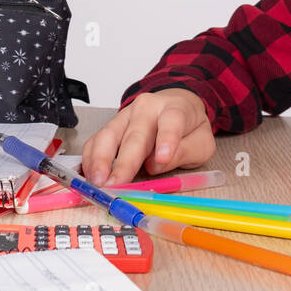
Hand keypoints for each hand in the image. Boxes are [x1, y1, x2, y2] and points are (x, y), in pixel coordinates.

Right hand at [81, 88, 215, 186]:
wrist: (176, 106)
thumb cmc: (188, 128)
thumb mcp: (201, 142)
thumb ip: (185, 152)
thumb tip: (156, 163)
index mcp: (176, 109)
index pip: (172, 120)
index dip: (167, 139)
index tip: (163, 158)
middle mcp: (148, 108)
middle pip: (135, 133)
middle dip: (125, 161)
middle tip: (115, 183)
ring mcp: (126, 115)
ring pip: (109, 135)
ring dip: (100, 160)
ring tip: (97, 181)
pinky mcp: (112, 125)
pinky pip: (96, 140)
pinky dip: (90, 158)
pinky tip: (88, 174)